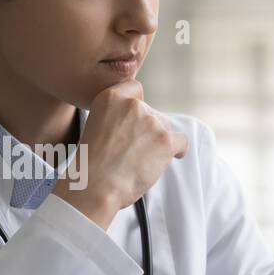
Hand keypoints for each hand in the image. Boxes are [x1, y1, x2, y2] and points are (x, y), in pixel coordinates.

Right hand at [52, 79, 187, 228]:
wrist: (95, 186)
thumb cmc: (91, 165)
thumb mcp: (95, 126)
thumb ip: (116, 117)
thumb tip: (137, 125)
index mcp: (110, 98)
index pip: (134, 88)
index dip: (137, 105)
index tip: (134, 120)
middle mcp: (132, 105)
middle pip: (151, 112)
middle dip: (146, 130)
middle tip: (133, 150)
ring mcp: (151, 121)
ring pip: (164, 128)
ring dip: (157, 143)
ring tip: (139, 162)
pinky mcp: (165, 140)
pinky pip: (181, 141)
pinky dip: (177, 150)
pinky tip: (170, 157)